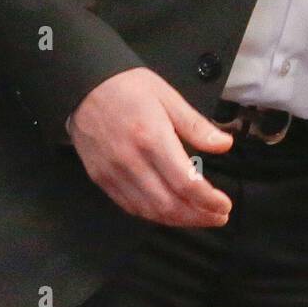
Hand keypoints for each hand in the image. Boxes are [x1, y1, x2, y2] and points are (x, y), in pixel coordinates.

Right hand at [66, 68, 233, 227]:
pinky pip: (129, 207)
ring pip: (148, 211)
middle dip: (197, 217)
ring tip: (199, 217)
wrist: (83, 86)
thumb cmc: (129, 87)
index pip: (184, 182)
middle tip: (218, 216)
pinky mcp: (100, 179)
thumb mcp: (168, 96)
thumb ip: (195, 125)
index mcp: (152, 138)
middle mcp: (131, 162)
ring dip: (177, 220)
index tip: (224, 205)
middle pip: (168, 204)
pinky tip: (169, 212)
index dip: (208, 200)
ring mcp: (112, 174)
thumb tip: (224, 145)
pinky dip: (153, 215)